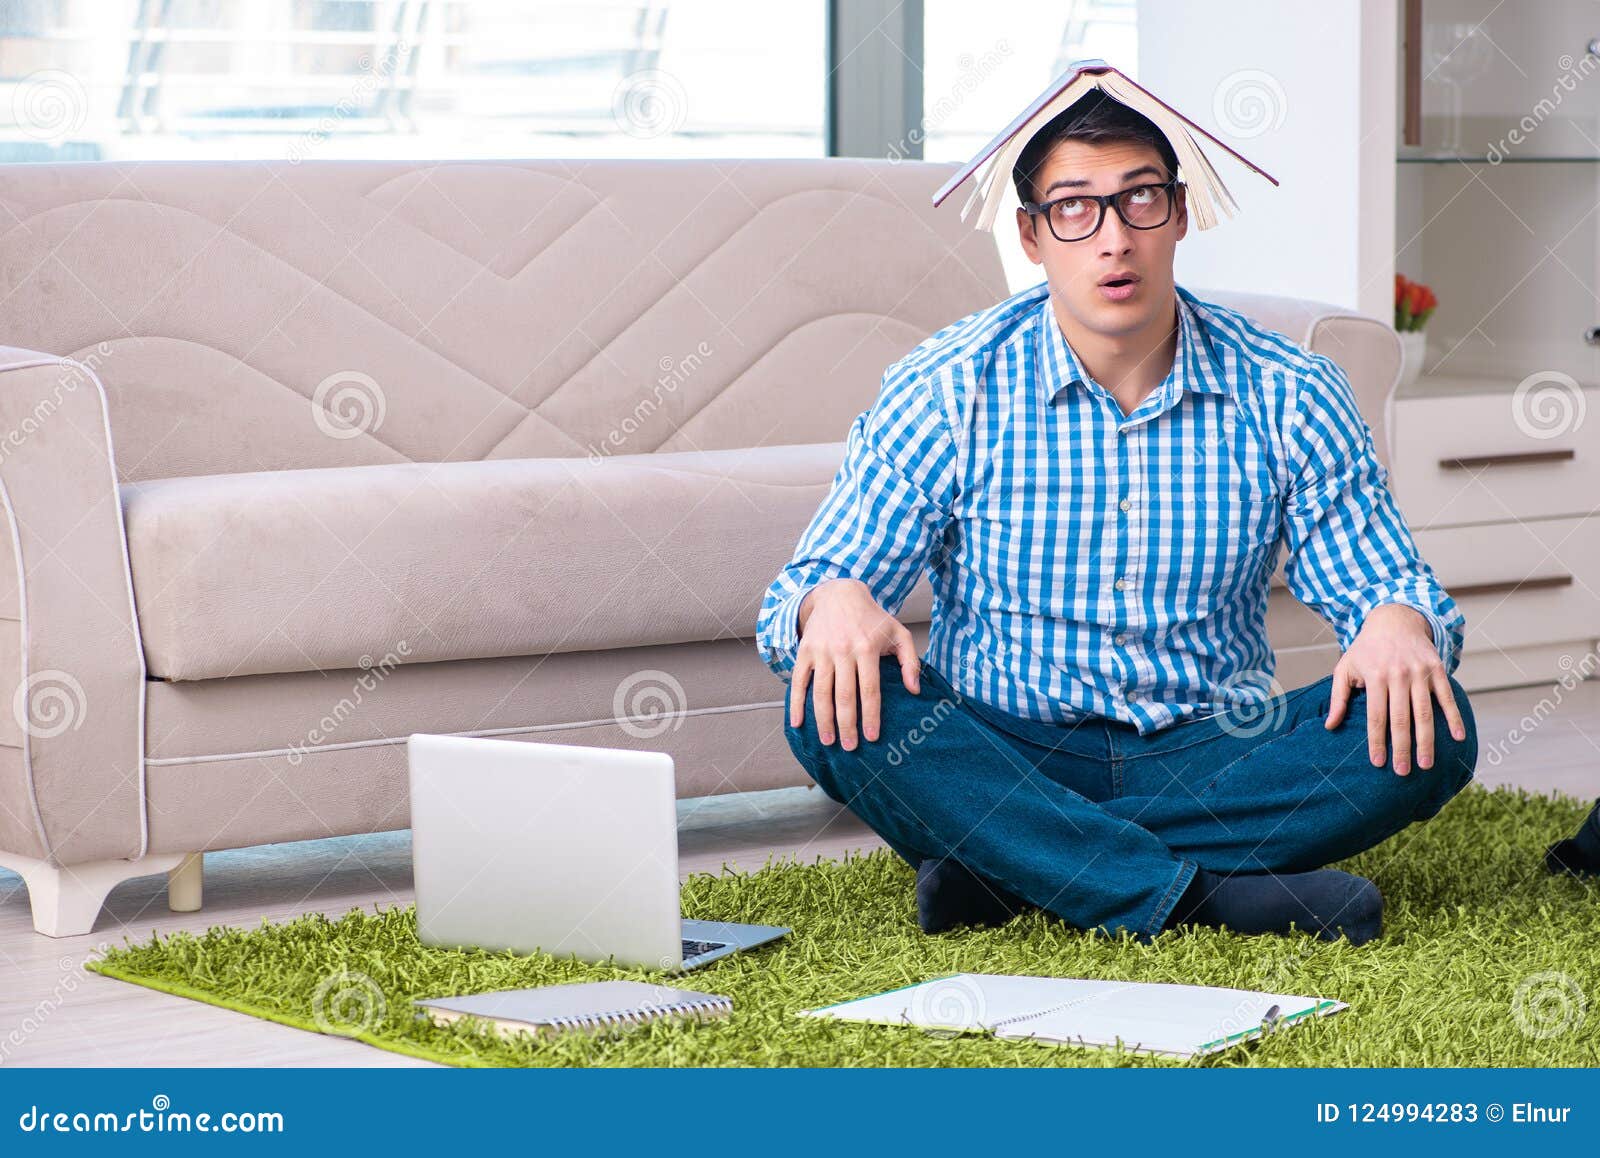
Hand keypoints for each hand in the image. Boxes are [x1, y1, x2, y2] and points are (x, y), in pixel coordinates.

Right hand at [788, 578, 919, 750]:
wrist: (839, 593)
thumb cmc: (872, 618)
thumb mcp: (898, 632)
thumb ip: (910, 661)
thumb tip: (914, 690)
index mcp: (866, 648)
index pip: (870, 689)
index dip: (871, 716)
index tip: (872, 737)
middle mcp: (842, 650)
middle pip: (844, 696)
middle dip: (847, 725)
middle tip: (849, 747)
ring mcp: (821, 651)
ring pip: (821, 692)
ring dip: (823, 720)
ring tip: (828, 740)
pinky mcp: (804, 651)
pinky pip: (798, 681)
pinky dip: (796, 703)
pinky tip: (798, 723)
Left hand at [1324, 603, 1466, 774]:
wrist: (1394, 620)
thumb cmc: (1366, 650)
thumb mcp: (1345, 668)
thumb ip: (1338, 697)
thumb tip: (1329, 726)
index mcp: (1375, 677)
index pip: (1376, 716)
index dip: (1377, 741)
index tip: (1378, 763)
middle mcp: (1398, 675)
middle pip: (1401, 719)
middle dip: (1402, 748)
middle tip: (1402, 772)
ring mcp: (1420, 672)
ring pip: (1425, 712)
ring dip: (1427, 741)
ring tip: (1426, 764)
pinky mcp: (1437, 669)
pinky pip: (1446, 697)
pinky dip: (1454, 717)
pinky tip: (1457, 738)